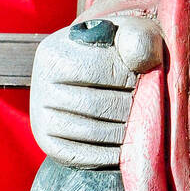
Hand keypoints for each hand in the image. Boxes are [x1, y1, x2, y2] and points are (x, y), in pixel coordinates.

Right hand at [30, 16, 162, 169]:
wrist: (95, 70)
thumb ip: (139, 40)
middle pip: (95, 105)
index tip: (144, 80)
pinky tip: (126, 150)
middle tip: (149, 109)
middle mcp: (39, 84)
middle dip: (129, 109)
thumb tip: (139, 62)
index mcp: (54, 53)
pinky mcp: (46, 141)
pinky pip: (78, 155)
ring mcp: (39, 115)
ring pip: (89, 132)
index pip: (99, 71)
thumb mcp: (131, 34)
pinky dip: (106, 156)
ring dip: (122, 134)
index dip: (129, 79)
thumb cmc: (119, 50)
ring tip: (142, 128)